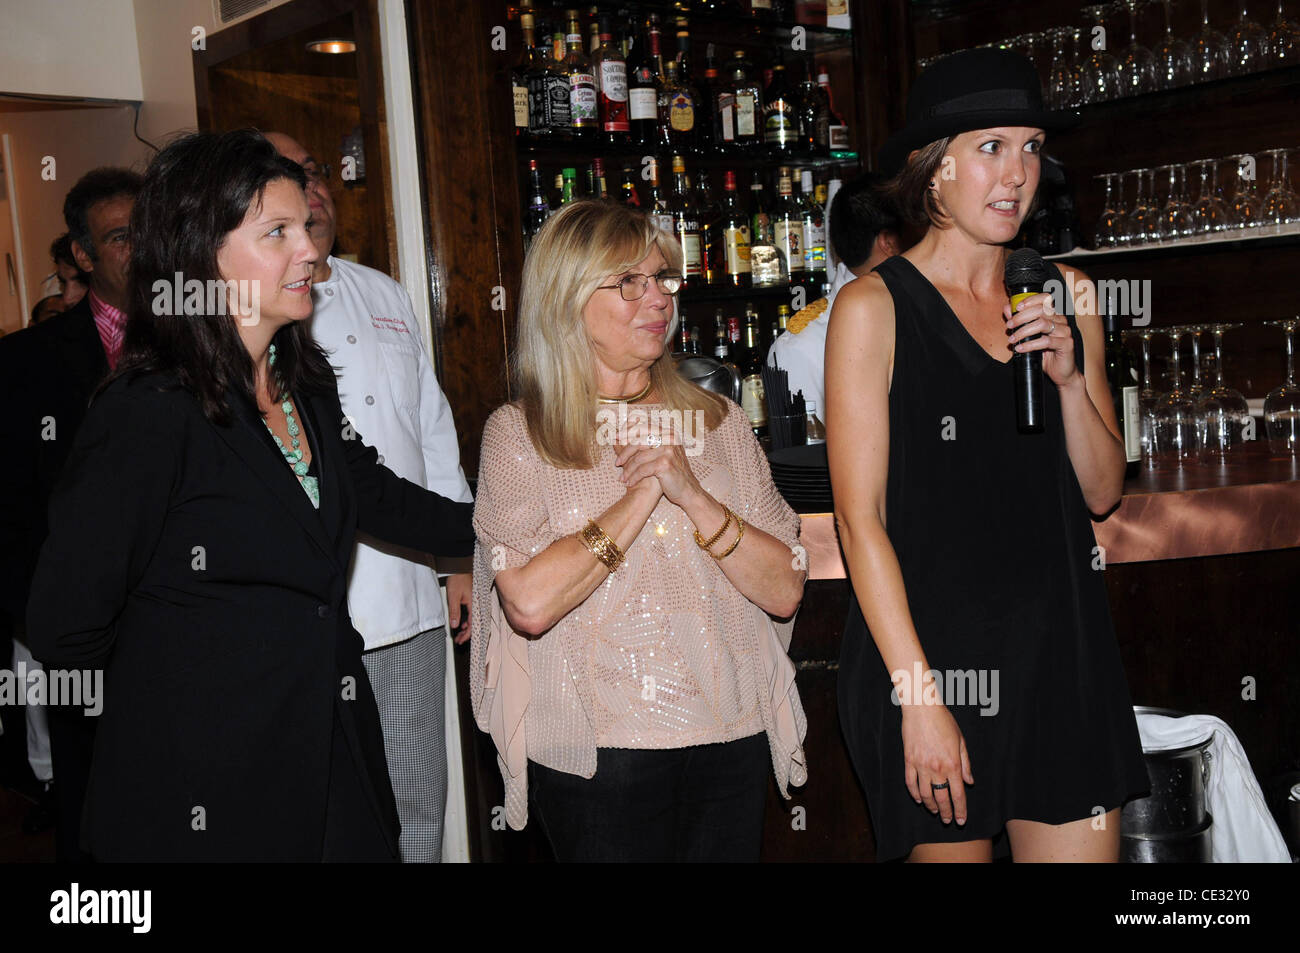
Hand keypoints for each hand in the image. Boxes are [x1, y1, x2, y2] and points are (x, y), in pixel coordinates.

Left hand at [446, 572, 471, 644]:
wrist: (460, 566)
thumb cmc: (458, 578)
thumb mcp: (453, 596)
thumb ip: (454, 612)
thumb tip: (455, 625)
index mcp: (475, 605)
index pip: (473, 625)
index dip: (467, 635)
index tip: (460, 640)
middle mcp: (479, 605)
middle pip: (476, 624)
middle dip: (467, 634)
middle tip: (459, 640)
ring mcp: (478, 603)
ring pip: (475, 620)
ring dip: (468, 628)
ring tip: (460, 634)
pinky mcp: (476, 601)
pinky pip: (475, 615)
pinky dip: (469, 621)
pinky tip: (463, 624)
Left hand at [614, 415, 700, 507]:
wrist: (688, 491)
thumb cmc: (672, 473)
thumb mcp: (662, 454)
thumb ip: (648, 444)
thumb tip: (621, 437)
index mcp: (668, 433)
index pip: (643, 427)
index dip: (628, 432)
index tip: (616, 439)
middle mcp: (669, 438)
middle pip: (638, 441)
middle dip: (625, 453)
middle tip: (617, 463)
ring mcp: (668, 451)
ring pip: (638, 458)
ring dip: (628, 470)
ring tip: (623, 478)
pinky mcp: (665, 464)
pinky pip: (642, 469)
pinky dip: (634, 477)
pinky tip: (630, 483)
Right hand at [900, 703, 973, 825]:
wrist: (922, 709)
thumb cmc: (944, 721)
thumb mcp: (961, 741)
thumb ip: (966, 764)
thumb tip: (969, 782)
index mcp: (952, 764)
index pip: (958, 795)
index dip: (960, 810)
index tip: (961, 820)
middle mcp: (937, 768)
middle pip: (941, 798)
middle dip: (945, 813)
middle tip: (947, 820)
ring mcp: (921, 765)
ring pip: (925, 794)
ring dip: (930, 806)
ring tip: (934, 811)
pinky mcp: (909, 760)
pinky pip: (910, 782)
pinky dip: (914, 793)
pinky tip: (918, 799)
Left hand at [1004, 292, 1078, 388]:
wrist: (1060, 372)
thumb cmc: (1046, 353)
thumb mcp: (1029, 337)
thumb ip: (1019, 321)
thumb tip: (1007, 308)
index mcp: (1054, 315)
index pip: (1045, 299)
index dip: (1031, 300)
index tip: (1017, 307)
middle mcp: (1061, 321)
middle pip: (1041, 310)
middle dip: (1021, 317)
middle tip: (1009, 325)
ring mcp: (1065, 332)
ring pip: (1042, 324)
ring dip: (1023, 331)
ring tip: (1012, 339)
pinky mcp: (1066, 344)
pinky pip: (1045, 341)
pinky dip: (1029, 345)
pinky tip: (1020, 348)